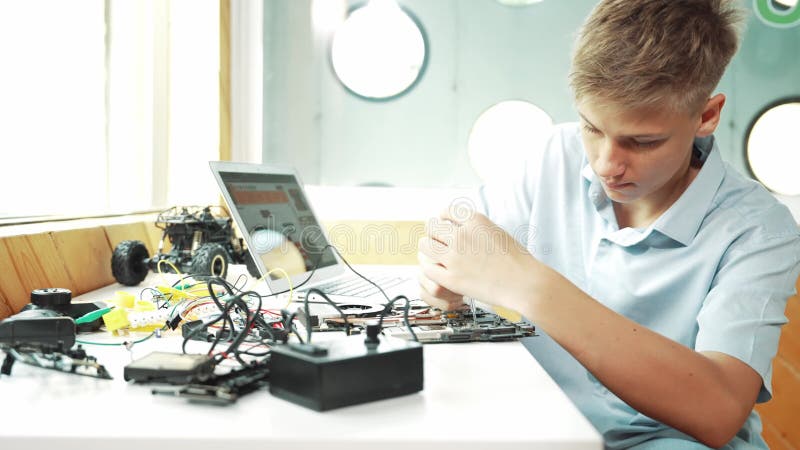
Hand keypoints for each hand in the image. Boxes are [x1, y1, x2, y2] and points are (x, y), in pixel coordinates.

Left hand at [417, 209, 536, 310]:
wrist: (524, 284)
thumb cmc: (517, 260)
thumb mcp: (496, 231)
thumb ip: (476, 227)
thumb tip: (460, 226)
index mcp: (475, 221)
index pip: (446, 211)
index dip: (442, 218)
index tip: (443, 224)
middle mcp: (462, 236)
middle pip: (432, 226)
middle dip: (434, 232)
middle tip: (436, 239)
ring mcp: (454, 257)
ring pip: (426, 245)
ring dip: (428, 247)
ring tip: (434, 253)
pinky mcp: (451, 278)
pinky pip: (428, 267)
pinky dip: (430, 266)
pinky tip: (437, 268)